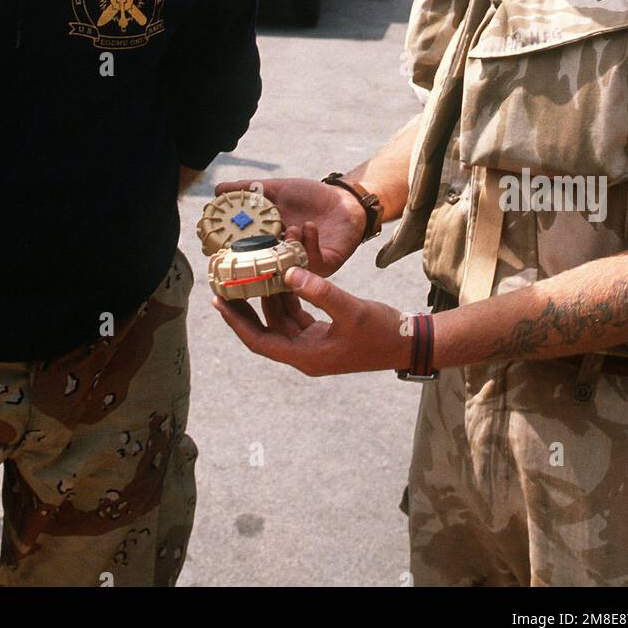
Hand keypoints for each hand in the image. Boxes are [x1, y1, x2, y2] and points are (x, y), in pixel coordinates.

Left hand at [213, 266, 411, 375]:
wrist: (408, 343)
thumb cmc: (381, 332)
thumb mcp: (350, 309)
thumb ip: (320, 290)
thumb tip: (289, 272)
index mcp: (305, 355)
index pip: (259, 340)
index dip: (236, 322)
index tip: (218, 302)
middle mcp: (304, 353)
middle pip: (264, 330)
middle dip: (246, 308)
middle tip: (225, 285)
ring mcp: (313, 344)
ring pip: (280, 319)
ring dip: (269, 296)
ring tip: (252, 273)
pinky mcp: (323, 334)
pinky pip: (296, 314)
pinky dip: (288, 295)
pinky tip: (282, 274)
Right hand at [214, 177, 366, 274]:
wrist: (343, 199)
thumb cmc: (309, 196)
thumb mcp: (276, 189)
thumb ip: (248, 189)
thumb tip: (217, 190)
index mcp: (269, 241)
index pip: (247, 251)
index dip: (235, 249)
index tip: (223, 244)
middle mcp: (284, 256)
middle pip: (264, 265)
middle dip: (258, 257)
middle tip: (252, 246)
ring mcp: (304, 263)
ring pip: (289, 265)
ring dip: (288, 246)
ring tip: (291, 228)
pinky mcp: (325, 264)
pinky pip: (314, 262)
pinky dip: (309, 244)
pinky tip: (309, 227)